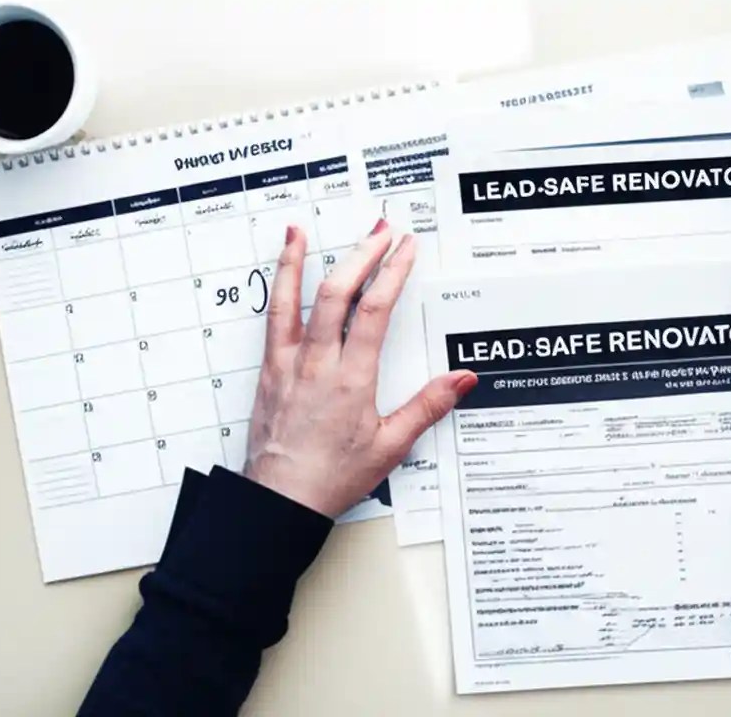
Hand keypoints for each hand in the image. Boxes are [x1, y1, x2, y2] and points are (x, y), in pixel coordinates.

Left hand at [245, 220, 477, 516]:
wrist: (279, 501)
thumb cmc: (332, 478)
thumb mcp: (390, 446)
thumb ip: (427, 406)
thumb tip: (462, 379)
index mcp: (351, 380)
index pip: (375, 311)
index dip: (393, 272)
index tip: (406, 248)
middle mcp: (316, 364)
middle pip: (337, 294)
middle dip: (361, 255)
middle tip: (380, 230)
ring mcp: (288, 364)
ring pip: (294, 299)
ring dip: (299, 260)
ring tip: (300, 229)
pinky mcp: (269, 371)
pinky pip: (273, 319)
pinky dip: (278, 289)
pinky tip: (281, 273)